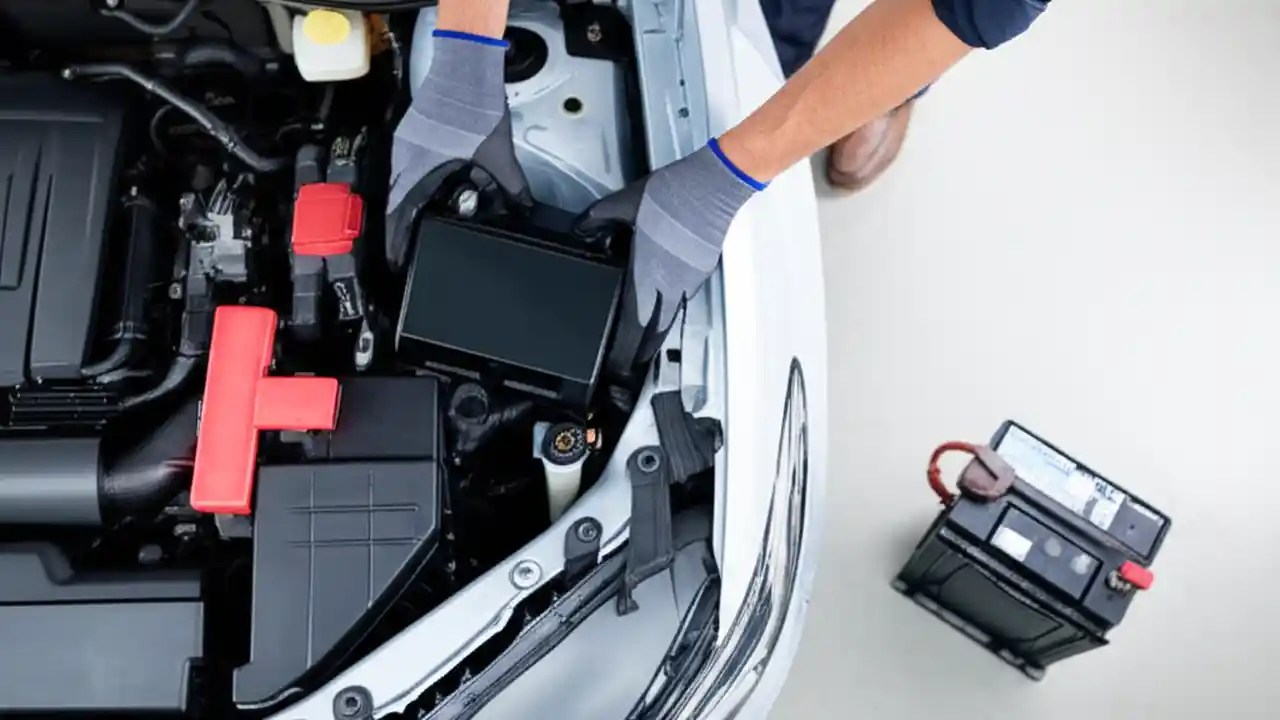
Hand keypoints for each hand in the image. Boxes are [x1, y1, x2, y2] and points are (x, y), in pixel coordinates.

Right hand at [386, 31, 530, 269]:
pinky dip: (414, 185)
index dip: (396, 239)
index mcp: (417, 166)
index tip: (396, 260)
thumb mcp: (498, 153)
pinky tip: (429, 192)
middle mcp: (404, 156)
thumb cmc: (475, 104)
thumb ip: (511, 184)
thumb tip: (524, 206)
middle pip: (395, 201)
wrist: (466, 64)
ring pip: (400, 184)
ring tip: (416, 228)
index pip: (398, 212)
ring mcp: (406, 142)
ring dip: (406, 206)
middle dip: (400, 228)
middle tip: (406, 251)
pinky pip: (407, 167)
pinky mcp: (414, 133)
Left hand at [576, 140, 764, 375]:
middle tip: (635, 359)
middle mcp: (670, 282)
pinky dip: (674, 304)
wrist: (713, 186)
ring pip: (672, 313)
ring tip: (649, 338)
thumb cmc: (674, 195)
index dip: (625, 344)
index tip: (618, 360)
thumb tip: (581, 228)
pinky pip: (685, 295)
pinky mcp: (702, 269)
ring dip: (659, 327)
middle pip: (657, 327)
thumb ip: (598, 218)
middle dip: (644, 347)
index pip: (634, 319)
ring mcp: (690, 278)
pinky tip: (667, 299)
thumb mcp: (624, 203)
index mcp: (648, 271)